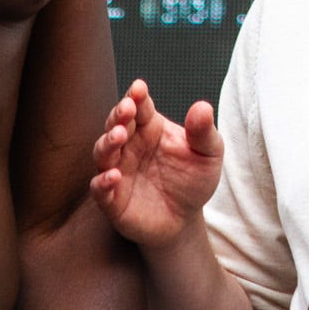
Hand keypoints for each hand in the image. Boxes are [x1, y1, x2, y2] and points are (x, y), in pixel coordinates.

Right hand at [88, 78, 225, 248]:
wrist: (186, 221)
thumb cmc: (194, 180)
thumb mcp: (208, 154)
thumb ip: (204, 132)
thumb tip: (203, 107)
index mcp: (150, 128)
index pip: (139, 107)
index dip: (136, 97)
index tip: (139, 88)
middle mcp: (129, 146)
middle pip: (116, 124)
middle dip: (118, 115)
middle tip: (126, 108)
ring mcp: (118, 171)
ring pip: (103, 152)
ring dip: (108, 142)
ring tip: (119, 136)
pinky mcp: (112, 200)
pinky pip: (100, 188)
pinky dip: (102, 182)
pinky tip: (112, 176)